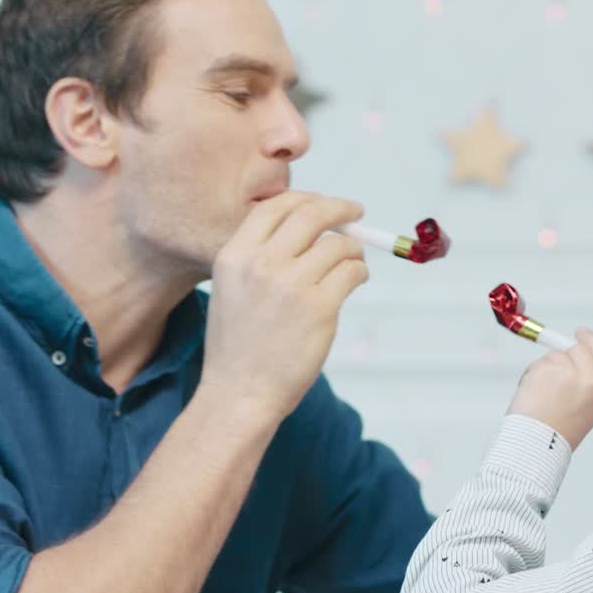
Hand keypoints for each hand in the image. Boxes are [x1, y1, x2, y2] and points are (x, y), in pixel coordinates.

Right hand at [200, 191, 368, 421]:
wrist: (239, 394)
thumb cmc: (239, 346)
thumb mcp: (232, 288)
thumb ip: (261, 256)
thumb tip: (309, 226)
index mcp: (234, 255)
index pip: (276, 206)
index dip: (307, 199)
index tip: (325, 204)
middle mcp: (261, 263)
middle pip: (312, 214)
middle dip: (340, 209)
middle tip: (356, 214)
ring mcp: (291, 284)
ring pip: (339, 244)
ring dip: (353, 250)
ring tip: (353, 264)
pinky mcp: (320, 307)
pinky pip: (352, 271)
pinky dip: (360, 272)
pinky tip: (355, 282)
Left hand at [506, 329, 592, 450]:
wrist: (537, 443)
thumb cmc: (558, 432)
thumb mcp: (589, 408)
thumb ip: (589, 381)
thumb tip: (577, 353)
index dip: (591, 340)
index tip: (582, 334)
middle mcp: (592, 381)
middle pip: (580, 348)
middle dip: (566, 354)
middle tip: (555, 369)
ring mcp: (569, 373)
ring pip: (557, 355)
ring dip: (548, 368)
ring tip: (545, 395)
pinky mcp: (547, 370)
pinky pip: (540, 362)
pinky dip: (534, 374)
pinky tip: (535, 394)